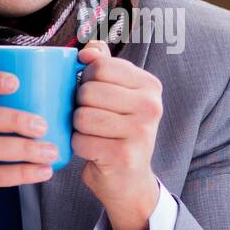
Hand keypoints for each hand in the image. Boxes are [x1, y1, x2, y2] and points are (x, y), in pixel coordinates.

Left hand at [73, 39, 162, 229]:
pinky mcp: (124, 155)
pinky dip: (79, 147)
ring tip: (94, 134)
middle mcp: (151, 106)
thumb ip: (104, 65)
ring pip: (82, 116)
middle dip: (80, 106)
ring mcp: (140, 132)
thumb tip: (89, 49)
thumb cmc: (118, 131)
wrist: (129, 180)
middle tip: (93, 118)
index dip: (87, 79)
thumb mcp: (118, 94)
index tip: (96, 95)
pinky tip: (94, 151)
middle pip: (88, 91)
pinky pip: (81, 141)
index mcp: (149, 85)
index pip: (101, 66)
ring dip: (78, 128)